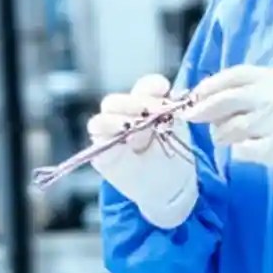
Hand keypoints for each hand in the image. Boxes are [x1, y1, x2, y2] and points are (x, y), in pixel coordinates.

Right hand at [86, 73, 197, 228]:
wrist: (173, 186)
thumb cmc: (174, 154)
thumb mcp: (176, 129)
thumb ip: (169, 111)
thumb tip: (169, 97)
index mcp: (143, 105)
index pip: (143, 87)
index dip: (152, 86)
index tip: (165, 90)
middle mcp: (122, 116)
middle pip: (115, 101)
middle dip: (133, 103)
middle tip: (153, 112)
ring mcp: (109, 135)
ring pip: (100, 119)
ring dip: (118, 119)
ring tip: (137, 126)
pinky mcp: (101, 154)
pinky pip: (96, 141)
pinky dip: (109, 135)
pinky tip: (127, 138)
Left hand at [182, 65, 272, 205]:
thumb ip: (248, 93)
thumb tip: (204, 97)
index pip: (236, 75)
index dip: (210, 85)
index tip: (194, 96)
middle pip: (228, 99)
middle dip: (204, 109)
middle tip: (191, 117)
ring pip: (232, 127)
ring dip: (221, 135)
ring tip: (225, 139)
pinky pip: (243, 150)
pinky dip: (238, 151)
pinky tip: (246, 151)